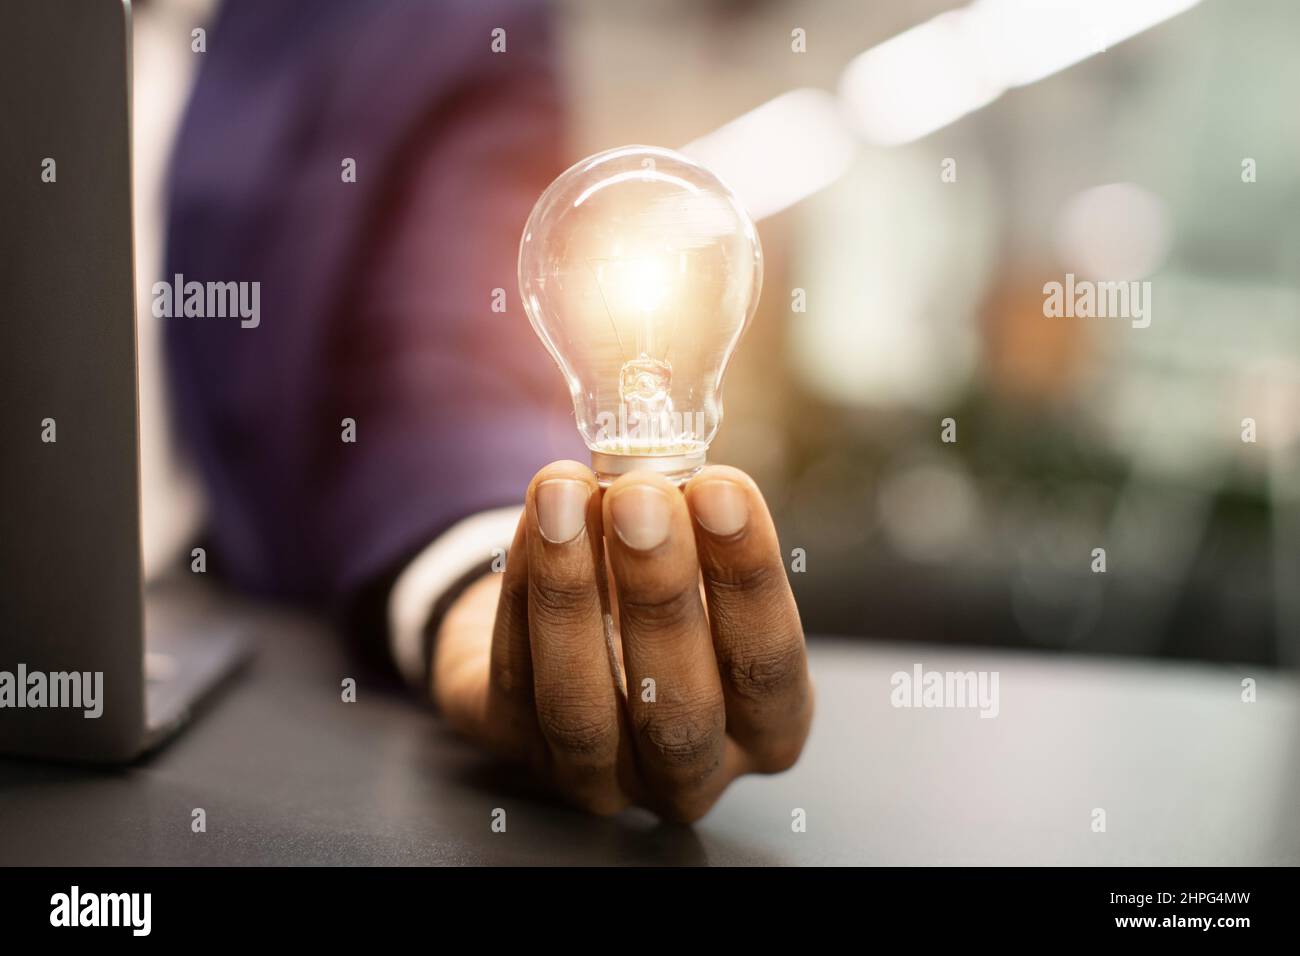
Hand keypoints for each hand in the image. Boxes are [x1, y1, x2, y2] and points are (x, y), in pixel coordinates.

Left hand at [430, 460, 812, 821]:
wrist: (572, 636)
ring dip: (570, 591)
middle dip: (658, 592)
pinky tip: (535, 519)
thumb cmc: (660, 597)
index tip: (721, 488)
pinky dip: (520, 589)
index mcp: (763, 728)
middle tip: (641, 497)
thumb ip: (695, 529)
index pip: (769, 667)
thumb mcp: (703, 571)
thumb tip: (662, 464)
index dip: (747, 578)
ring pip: (579, 708)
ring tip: (567, 495)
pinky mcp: (517, 753)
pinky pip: (513, 677)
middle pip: (679, 709)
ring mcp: (598, 779)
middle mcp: (688, 774)